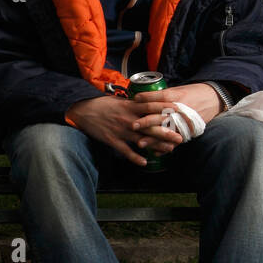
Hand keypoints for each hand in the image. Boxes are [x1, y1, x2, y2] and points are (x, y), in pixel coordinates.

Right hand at [65, 95, 184, 166]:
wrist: (83, 111)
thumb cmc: (102, 104)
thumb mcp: (119, 100)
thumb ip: (134, 104)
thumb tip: (147, 103)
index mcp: (130, 107)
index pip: (151, 107)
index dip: (166, 109)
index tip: (179, 111)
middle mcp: (128, 119)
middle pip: (151, 126)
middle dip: (166, 132)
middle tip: (180, 137)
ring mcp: (120, 130)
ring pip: (141, 140)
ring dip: (156, 146)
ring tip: (169, 150)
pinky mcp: (112, 140)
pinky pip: (125, 151)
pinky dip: (135, 157)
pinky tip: (144, 162)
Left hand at [127, 84, 221, 149]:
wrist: (214, 99)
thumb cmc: (193, 93)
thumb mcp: (178, 90)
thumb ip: (162, 96)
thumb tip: (141, 98)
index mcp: (177, 98)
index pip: (160, 97)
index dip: (146, 98)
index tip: (134, 99)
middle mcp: (180, 111)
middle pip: (161, 116)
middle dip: (146, 122)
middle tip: (133, 125)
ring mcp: (184, 123)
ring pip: (167, 132)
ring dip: (153, 139)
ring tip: (140, 144)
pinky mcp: (188, 132)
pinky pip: (175, 142)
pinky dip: (165, 148)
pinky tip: (155, 153)